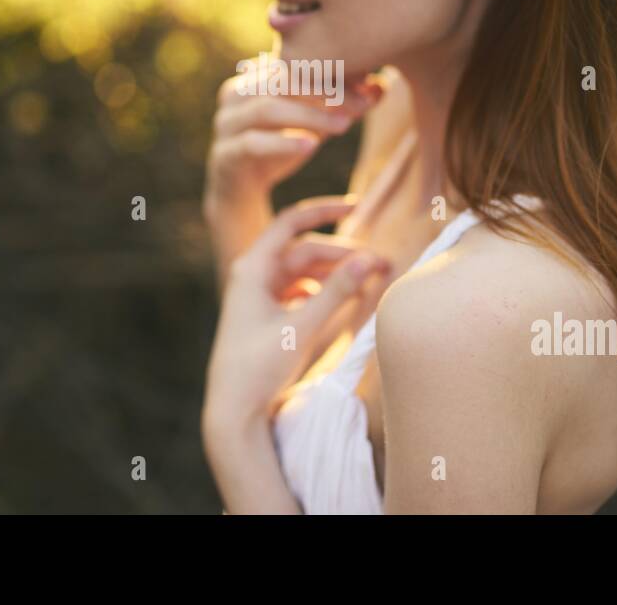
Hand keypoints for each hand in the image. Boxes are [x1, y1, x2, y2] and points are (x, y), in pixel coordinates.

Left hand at [203, 196, 391, 431]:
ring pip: (305, 272)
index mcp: (252, 268)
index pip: (291, 223)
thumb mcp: (302, 327)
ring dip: (337, 275)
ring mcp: (259, 296)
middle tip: (382, 264)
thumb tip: (369, 260)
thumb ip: (336, 293)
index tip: (357, 204)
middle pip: (305, 251)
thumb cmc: (259, 367)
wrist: (234, 411)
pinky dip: (325, 292)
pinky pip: (301, 292)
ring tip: (371, 282)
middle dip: (343, 255)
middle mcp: (253, 276)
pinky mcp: (267, 315)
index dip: (325, 210)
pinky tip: (346, 300)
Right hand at [204, 65, 384, 211]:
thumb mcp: (313, 125)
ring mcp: (226, 124)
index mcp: (255, 76)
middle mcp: (236, 94)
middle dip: (325, 91)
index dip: (334, 71)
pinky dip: (283, 143)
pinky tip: (311, 146)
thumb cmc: (278, 149)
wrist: (240, 192)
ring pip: (267, 108)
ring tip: (343, 126)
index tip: (370, 83)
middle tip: (361, 104)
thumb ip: (340, 105)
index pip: (296, 63)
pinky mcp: (224, 154)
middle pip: (282, 80)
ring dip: (309, 115)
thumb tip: (381, 87)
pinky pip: (252, 143)